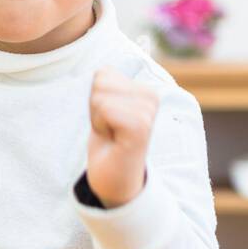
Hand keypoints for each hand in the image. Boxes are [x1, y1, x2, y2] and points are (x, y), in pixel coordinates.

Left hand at [86, 65, 159, 207]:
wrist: (115, 180)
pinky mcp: (140, 127)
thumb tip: (101, 68)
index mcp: (145, 90)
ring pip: (100, 95)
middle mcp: (152, 97)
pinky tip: (113, 140)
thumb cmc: (109, 142)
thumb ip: (105, 83)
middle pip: (100, 81)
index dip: (96, 99)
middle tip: (109, 129)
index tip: (108, 120)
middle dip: (95, 108)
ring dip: (97, 118)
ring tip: (111, 135)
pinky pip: (104, 108)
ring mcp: (148, 112)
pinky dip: (100, 125)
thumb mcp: (104, 105)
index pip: (103, 74)